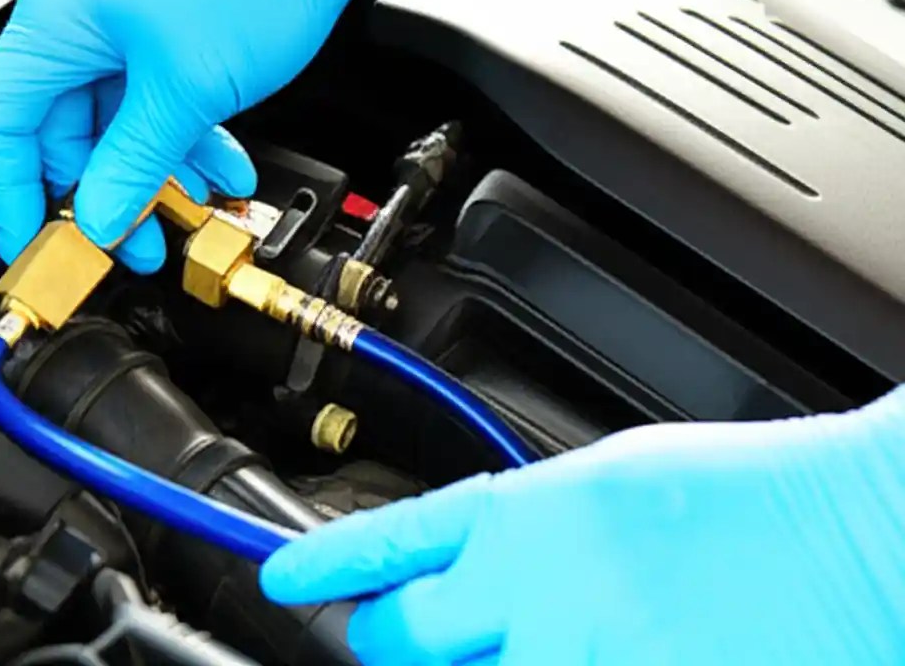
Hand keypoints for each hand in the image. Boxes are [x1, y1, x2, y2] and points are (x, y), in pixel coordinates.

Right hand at [0, 0, 389, 270]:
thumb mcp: (188, 89)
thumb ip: (134, 163)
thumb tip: (100, 219)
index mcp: (57, 17)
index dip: (10, 195)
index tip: (32, 246)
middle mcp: (78, 15)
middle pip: (58, 129)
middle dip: (100, 194)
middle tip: (130, 243)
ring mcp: (120, 21)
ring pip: (114, 122)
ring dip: (151, 174)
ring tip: (187, 214)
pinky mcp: (162, 28)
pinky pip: (153, 101)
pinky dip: (182, 141)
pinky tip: (219, 171)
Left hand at [261, 387, 904, 664]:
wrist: (853, 537)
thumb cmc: (748, 496)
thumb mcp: (608, 483)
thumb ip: (528, 527)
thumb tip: (475, 560)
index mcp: (524, 518)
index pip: (386, 543)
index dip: (323, 564)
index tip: (283, 577)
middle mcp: (533, 598)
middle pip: (399, 641)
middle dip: (388, 637)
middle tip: (396, 632)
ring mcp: (577, 665)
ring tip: (510, 644)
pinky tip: (576, 651)